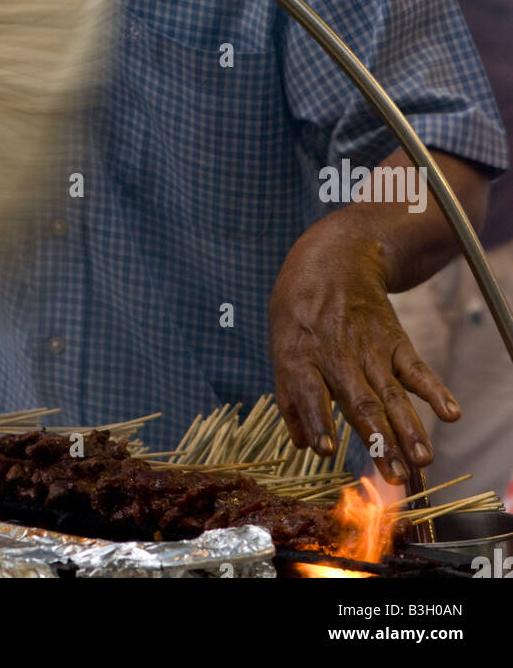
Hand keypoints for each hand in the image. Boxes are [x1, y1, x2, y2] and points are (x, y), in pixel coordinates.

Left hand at [269, 216, 460, 483]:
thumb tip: (302, 444)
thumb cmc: (300, 306)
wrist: (336, 256)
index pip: (307, 390)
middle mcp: (337, 353)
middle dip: (377, 439)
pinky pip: (416, 368)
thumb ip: (289, 395)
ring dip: (409, 428)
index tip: (325, 449)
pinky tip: (450, 413)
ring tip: (423, 458)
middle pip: (359, 400)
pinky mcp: (395, 341)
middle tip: (393, 475)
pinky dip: (434, 390)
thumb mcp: (281, 341)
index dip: (316, 418)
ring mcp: (370, 347)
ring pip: (391, 393)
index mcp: (300, 353)